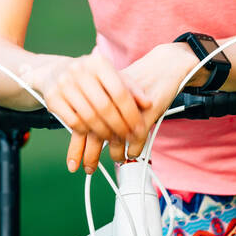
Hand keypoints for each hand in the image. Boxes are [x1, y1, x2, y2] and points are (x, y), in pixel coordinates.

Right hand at [34, 51, 151, 174]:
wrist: (55, 71)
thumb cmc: (91, 76)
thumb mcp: (111, 76)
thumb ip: (131, 88)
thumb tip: (148, 103)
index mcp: (98, 62)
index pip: (120, 92)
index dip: (131, 114)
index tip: (139, 130)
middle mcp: (79, 70)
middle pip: (104, 107)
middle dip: (119, 127)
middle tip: (128, 139)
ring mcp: (64, 83)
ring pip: (89, 117)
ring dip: (104, 133)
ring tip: (114, 140)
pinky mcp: (53, 98)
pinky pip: (74, 122)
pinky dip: (87, 132)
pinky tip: (95, 136)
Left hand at [66, 44, 200, 170]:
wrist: (162, 66)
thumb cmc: (136, 81)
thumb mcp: (112, 92)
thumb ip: (96, 108)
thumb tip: (80, 130)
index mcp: (97, 91)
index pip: (81, 122)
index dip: (77, 147)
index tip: (73, 164)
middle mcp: (110, 97)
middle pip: (95, 132)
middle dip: (92, 155)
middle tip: (89, 169)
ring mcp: (129, 105)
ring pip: (116, 137)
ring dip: (115, 152)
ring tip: (117, 158)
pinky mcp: (148, 111)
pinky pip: (138, 136)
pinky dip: (135, 148)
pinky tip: (132, 152)